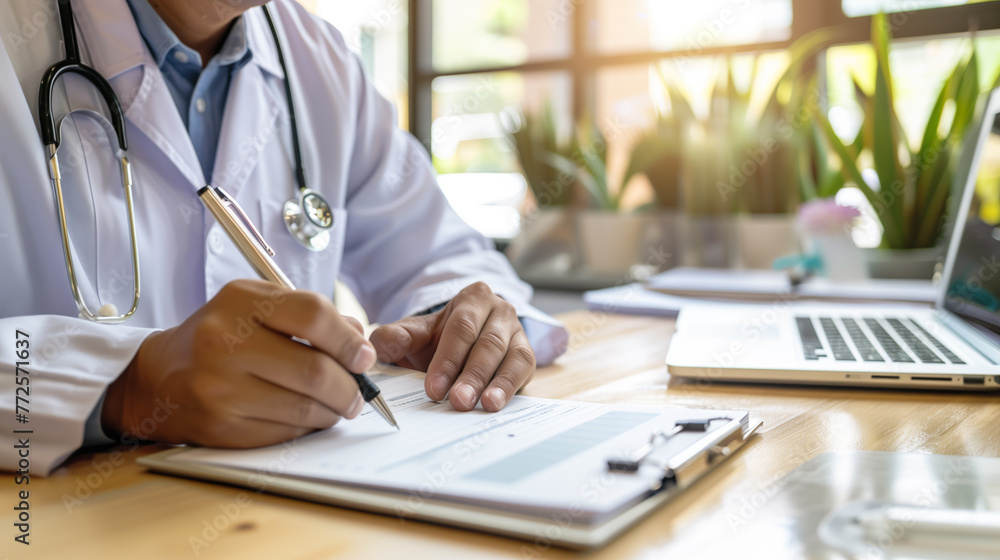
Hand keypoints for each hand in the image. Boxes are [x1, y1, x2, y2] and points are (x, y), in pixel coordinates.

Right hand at [101, 279, 376, 447]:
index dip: (349, 340)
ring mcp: (220, 389)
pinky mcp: (222, 427)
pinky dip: (306, 427)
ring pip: (305, 408)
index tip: (364, 356)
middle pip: (314, 370)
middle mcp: (225, 343)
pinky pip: (285, 433)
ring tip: (337, 404)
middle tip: (357, 392)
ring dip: (333, 410)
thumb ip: (308, 313)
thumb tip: (359, 339)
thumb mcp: (256, 305)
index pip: (313, 315)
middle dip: (349, 386)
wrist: (158, 378)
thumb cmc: (219, 336)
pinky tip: (306, 416)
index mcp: (239, 302)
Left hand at [370, 282, 534, 411]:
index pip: (461, 328)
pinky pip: (523, 370)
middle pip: (488, 343)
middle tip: (458, 401)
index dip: (448, 359)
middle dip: (472, 375)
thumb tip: (381, 346)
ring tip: (484, 406)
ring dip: (496, 384)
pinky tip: (496, 405)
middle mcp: (500, 311)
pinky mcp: (526, 356)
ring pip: (511, 357)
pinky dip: (510, 388)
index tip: (434, 388)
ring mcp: (517, 333)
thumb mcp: (415, 334)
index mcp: (473, 298)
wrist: (463, 344)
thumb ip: (395, 337)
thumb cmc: (439, 340)